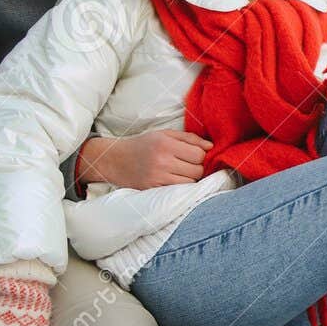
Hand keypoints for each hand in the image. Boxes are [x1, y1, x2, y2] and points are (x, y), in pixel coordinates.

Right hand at [76, 130, 212, 189]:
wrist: (115, 160)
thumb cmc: (143, 145)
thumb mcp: (164, 135)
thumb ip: (189, 138)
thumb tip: (211, 146)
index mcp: (165, 144)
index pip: (199, 154)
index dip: (201, 155)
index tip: (195, 154)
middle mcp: (162, 161)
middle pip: (197, 170)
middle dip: (197, 167)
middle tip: (187, 164)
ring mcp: (158, 178)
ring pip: (191, 183)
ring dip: (190, 178)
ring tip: (180, 172)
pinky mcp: (154, 190)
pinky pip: (179, 191)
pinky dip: (181, 186)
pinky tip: (174, 179)